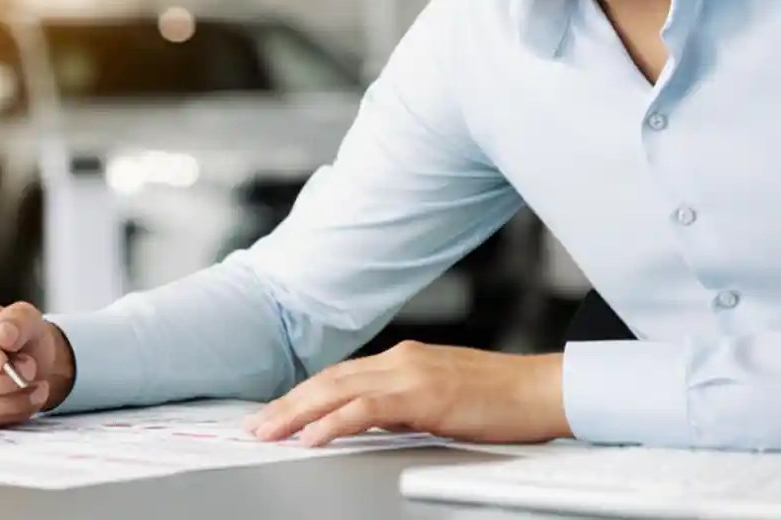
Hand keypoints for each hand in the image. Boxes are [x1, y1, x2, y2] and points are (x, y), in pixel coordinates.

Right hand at [0, 299, 75, 427]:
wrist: (28, 361)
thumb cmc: (18, 335)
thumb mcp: (25, 317)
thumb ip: (16, 320)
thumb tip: (2, 335)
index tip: (2, 360)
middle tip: (29, 371)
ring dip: (7, 400)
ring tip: (34, 388)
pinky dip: (6, 414)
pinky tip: (26, 401)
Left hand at [242, 341, 570, 446]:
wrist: (543, 390)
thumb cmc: (501, 399)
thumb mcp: (441, 399)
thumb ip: (404, 407)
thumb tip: (371, 422)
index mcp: (403, 360)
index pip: (339, 377)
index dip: (303, 395)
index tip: (276, 414)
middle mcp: (400, 360)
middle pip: (328, 381)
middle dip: (287, 404)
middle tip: (256, 426)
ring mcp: (410, 374)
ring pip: (337, 391)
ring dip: (296, 413)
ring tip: (268, 432)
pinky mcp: (422, 395)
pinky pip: (366, 410)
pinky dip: (333, 422)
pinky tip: (312, 437)